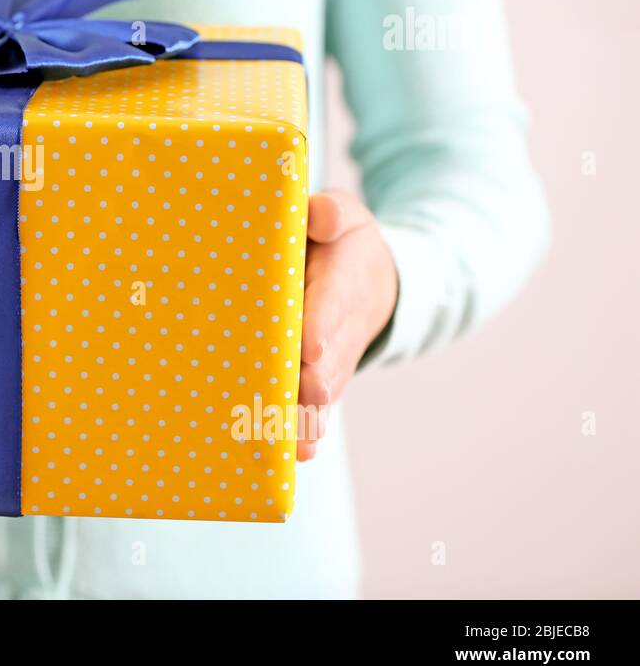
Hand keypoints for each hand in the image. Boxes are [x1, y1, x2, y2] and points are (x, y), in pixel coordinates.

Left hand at [297, 190, 397, 460]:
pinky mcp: (322, 378)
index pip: (330, 301)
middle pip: (328, 357)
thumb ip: (332, 213)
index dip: (321, 322)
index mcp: (342, 278)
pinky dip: (308, 426)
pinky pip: (316, 405)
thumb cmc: (339, 240)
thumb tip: (320, 218)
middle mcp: (340, 326)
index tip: (310, 345)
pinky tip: (293, 453)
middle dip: (314, 379)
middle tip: (301, 396)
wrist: (372, 278)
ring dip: (310, 414)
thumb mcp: (345, 215)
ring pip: (323, 390)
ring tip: (296, 441)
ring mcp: (333, 359)